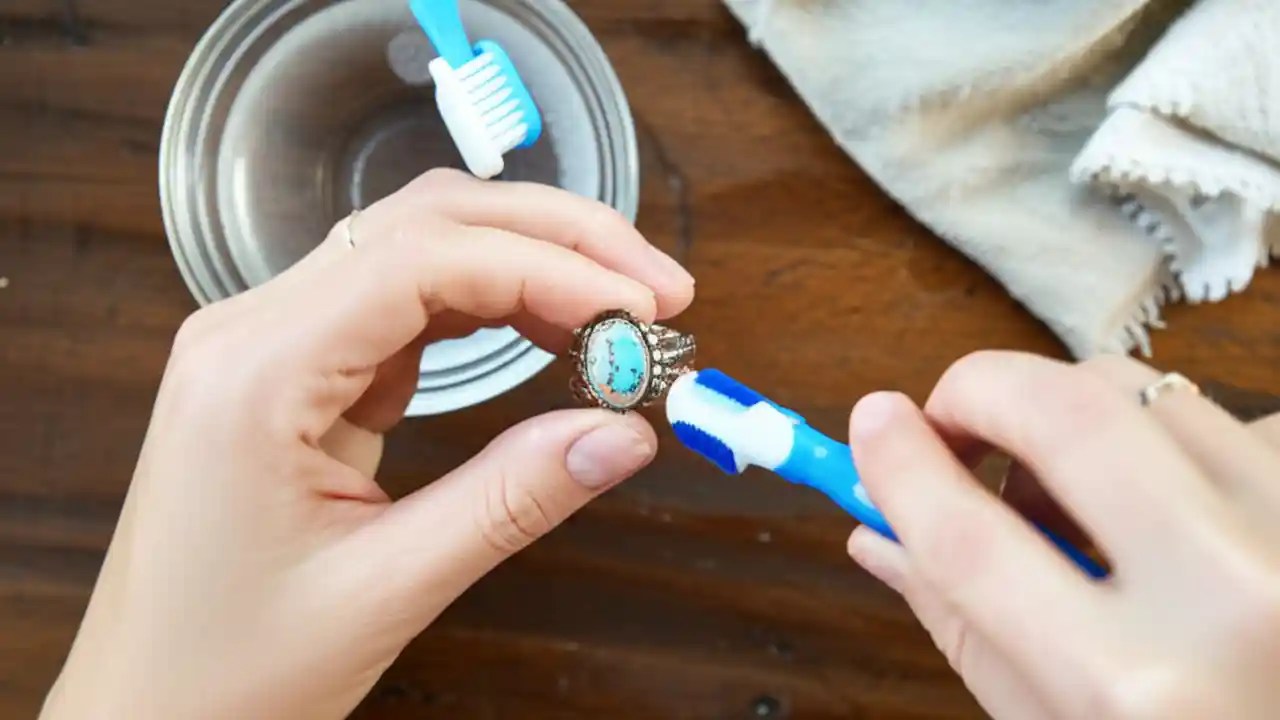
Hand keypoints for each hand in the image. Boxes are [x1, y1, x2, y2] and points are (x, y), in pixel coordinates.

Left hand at [40, 169, 694, 719]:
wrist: (144, 711)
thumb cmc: (226, 669)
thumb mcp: (384, 589)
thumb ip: (511, 499)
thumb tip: (623, 432)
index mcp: (254, 373)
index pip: (421, 261)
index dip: (548, 267)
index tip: (637, 308)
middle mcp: (251, 332)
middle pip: (423, 225)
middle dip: (554, 238)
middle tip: (655, 287)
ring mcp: (270, 345)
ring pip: (418, 250)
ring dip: (528, 264)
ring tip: (618, 313)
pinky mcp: (296, 372)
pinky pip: (403, 305)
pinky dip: (490, 307)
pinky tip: (550, 333)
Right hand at [846, 351, 1279, 718]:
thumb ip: (962, 621)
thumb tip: (874, 528)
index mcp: (1129, 685)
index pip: (972, 538)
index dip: (901, 466)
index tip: (872, 422)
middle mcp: (1230, 597)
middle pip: (1069, 411)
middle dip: (981, 390)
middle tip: (953, 422)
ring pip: (1146, 391)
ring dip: (1079, 423)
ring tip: (1073, 502)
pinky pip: (1225, 418)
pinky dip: (1171, 449)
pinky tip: (1176, 519)